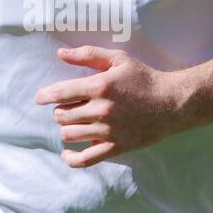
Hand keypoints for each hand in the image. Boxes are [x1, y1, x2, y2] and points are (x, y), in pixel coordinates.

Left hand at [34, 45, 183, 168]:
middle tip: (69, 108)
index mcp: (99, 86)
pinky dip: (71, 158)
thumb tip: (60, 53)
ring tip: (74, 123)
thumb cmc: (144, 78)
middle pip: (62, 115)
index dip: (45, 96)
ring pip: (69, 134)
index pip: (60, 93)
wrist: (172, 103)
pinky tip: (67, 153)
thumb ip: (88, 55)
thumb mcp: (118, 59)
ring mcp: (108, 131)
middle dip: (60, 111)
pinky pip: (85, 159)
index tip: (39, 98)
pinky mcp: (116, 147)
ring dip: (67, 128)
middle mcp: (101, 110)